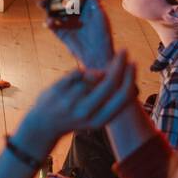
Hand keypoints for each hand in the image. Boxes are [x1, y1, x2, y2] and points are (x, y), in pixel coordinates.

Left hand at [20, 51, 138, 146]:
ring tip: (89, 80)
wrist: (43, 125)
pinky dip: (81, 71)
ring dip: (95, 73)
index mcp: (100, 120)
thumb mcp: (95, 116)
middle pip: (110, 83)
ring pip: (92, 76)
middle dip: (120, 64)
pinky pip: (78, 71)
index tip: (133, 63)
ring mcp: (70, 101)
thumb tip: (122, 71)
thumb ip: (109, 99)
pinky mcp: (58, 90)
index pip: (123, 96)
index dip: (131, 78)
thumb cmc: (75, 116)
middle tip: (123, 52)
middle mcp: (86, 112)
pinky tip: (79, 77)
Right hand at [41, 0, 113, 68]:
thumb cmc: (103, 33)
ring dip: (45, 6)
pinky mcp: (60, 32)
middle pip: (58, 0)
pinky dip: (49, 22)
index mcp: (83, 6)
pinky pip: (52, 25)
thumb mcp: (99, 13)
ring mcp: (65, 22)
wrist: (98, 55)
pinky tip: (50, 21)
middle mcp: (73, 12)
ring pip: (52, 11)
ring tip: (39, 2)